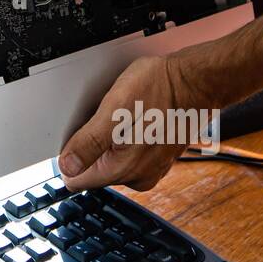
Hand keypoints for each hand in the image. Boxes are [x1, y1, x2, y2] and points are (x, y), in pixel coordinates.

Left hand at [57, 55, 202, 192]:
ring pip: (112, 160)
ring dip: (111, 140)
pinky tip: (136, 118)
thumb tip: (66, 166)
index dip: (69, 157)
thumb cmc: (159, 89)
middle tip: (107, 118)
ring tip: (124, 116)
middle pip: (93, 170)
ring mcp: (150, 168)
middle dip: (92, 146)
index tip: (78, 136)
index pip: (77, 179)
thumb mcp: (114, 110)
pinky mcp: (158, 157)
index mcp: (123, 170)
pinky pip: (130, 153)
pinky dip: (127, 137)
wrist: (195, 81)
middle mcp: (138, 176)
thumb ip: (89, 142)